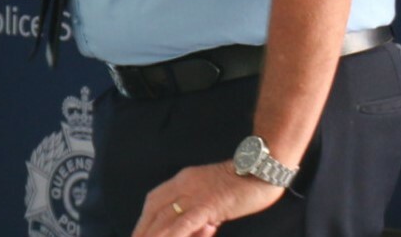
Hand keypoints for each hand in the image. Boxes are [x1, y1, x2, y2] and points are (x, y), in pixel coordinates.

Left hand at [131, 162, 281, 236]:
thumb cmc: (243, 184)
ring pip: (166, 217)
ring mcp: (195, 193)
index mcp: (184, 179)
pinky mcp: (208, 204)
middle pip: (154, 209)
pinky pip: (185, 222)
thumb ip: (203, 211)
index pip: (155, 199)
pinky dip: (173, 233)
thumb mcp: (215, 195)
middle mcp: (184, 184)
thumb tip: (200, 228)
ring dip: (153, 234)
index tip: (138, 231)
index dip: (144, 218)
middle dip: (143, 228)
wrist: (262, 170)